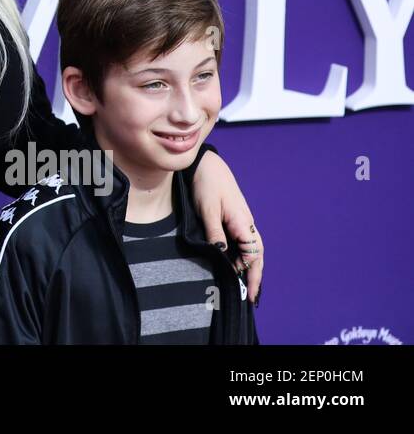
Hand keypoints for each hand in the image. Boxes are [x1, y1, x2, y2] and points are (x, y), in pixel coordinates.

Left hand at [193, 152, 263, 303]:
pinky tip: (236, 265)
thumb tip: (221, 254)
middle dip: (254, 276)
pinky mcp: (235, 219)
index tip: (246, 292)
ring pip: (252, 250)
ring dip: (250, 267)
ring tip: (245, 286)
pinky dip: (243, 257)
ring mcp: (242, 222)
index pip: (253, 255)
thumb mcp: (207, 209)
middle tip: (250, 298)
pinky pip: (243, 243)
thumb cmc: (207, 184)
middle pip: (257, 256)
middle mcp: (247, 224)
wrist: (206, 165)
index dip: (250, 274)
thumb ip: (214, 232)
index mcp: (243, 223)